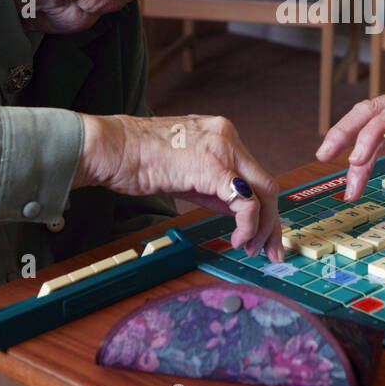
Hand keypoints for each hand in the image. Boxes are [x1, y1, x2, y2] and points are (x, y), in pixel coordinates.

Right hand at [74, 113, 282, 259]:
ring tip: (249, 248)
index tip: (263, 235)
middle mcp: (228, 137)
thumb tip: (237, 210)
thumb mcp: (187, 172)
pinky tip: (236, 238)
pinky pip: (246, 202)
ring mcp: (224, 150)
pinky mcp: (215, 167)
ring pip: (264, 192)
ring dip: (263, 227)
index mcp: (222, 134)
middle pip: (267, 184)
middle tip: (271, 250)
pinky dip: (248, 225)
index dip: (264, 209)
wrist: (111, 148)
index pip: (255, 175)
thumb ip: (215, 187)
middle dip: (273, 223)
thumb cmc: (137, 159)